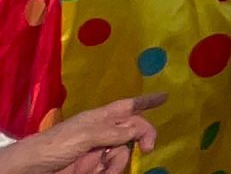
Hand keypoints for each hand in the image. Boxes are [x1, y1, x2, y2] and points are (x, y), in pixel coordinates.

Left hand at [0, 92, 164, 173]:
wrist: (32, 169)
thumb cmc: (55, 145)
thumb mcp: (85, 135)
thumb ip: (112, 131)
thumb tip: (137, 127)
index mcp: (100, 118)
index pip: (128, 106)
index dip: (146, 102)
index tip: (165, 98)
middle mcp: (101, 132)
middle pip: (132, 131)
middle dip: (141, 139)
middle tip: (147, 149)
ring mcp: (97, 151)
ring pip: (123, 153)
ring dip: (118, 162)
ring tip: (103, 169)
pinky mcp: (92, 167)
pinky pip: (112, 167)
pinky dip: (110, 171)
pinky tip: (100, 172)